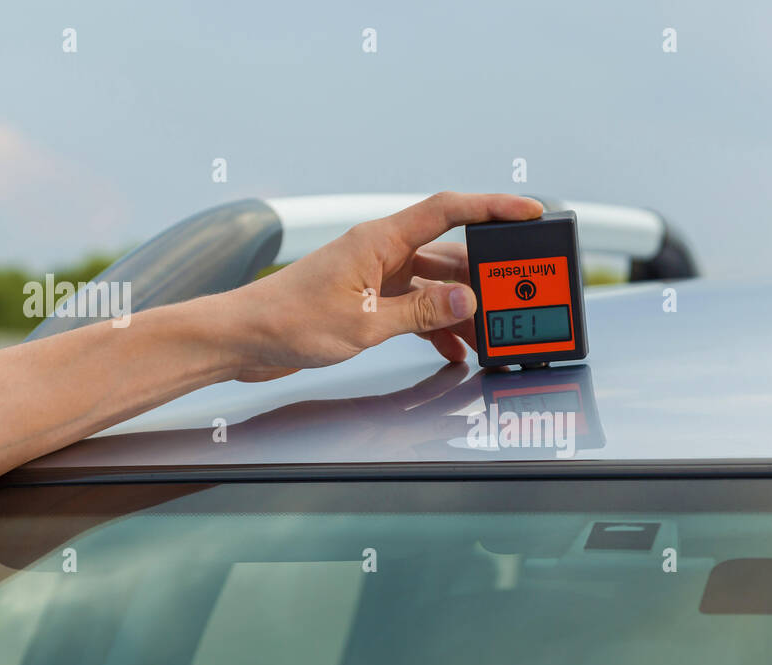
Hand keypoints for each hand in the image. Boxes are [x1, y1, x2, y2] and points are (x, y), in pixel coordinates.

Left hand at [215, 191, 543, 380]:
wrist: (243, 338)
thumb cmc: (288, 321)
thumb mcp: (364, 323)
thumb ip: (420, 312)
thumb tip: (466, 299)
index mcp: (380, 240)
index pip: (448, 211)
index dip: (492, 208)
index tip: (528, 211)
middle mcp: (380, 251)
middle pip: (449, 254)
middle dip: (484, 278)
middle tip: (514, 297)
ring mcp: (375, 276)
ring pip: (434, 286)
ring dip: (460, 310)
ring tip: (487, 337)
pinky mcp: (367, 301)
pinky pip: (415, 308)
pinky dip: (436, 327)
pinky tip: (452, 350)